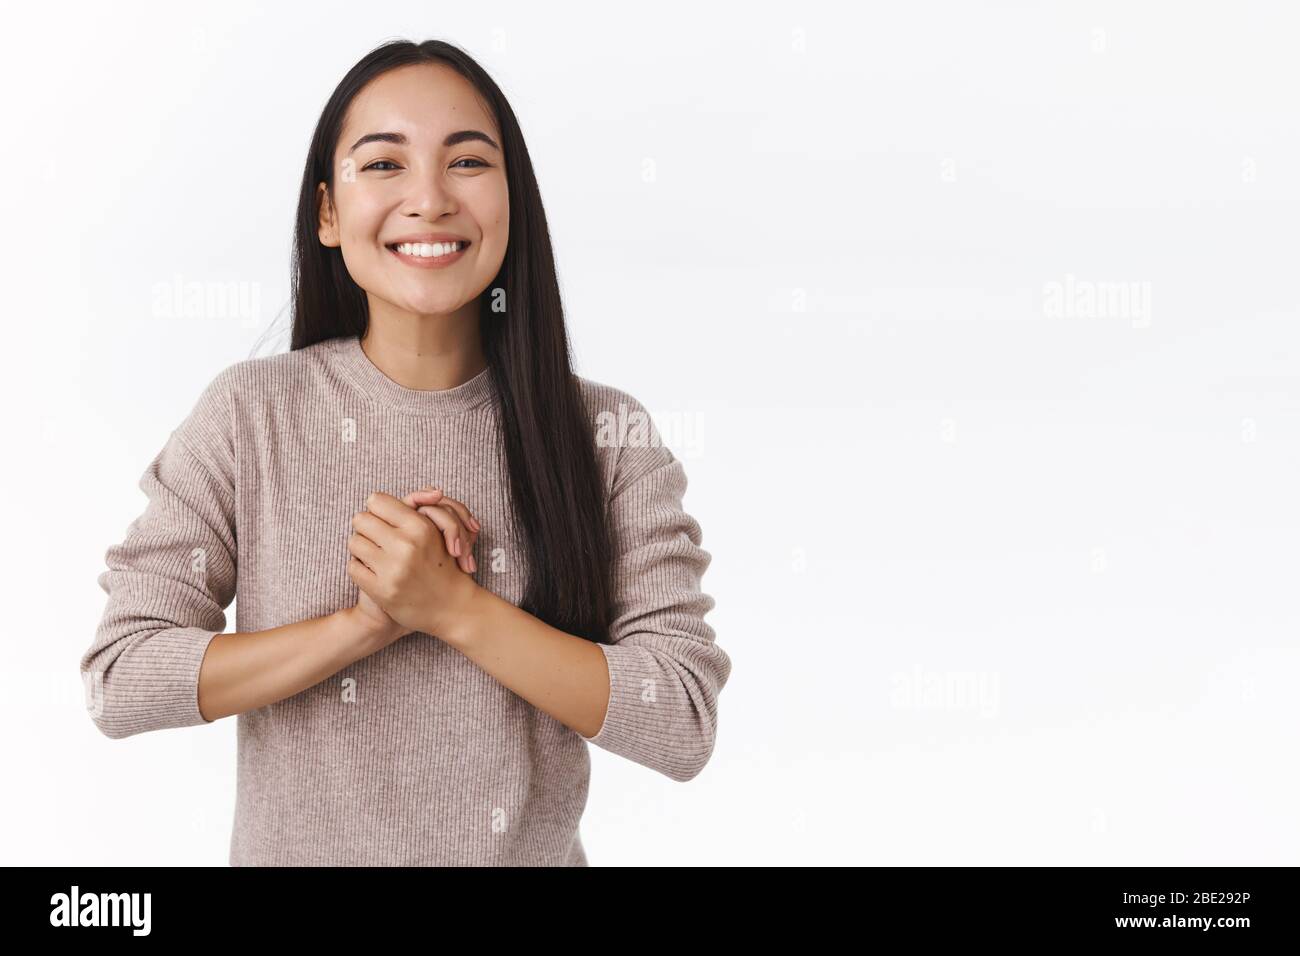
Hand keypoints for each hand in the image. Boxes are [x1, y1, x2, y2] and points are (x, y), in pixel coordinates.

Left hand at [346, 490, 483, 639]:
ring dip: (362, 548)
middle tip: (378, 539)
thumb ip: (422, 507)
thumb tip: (414, 492)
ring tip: (376, 556)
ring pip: (353, 542)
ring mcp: (392, 569)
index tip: (385, 521)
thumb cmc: (444, 565)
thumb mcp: (439, 531)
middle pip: (360, 519)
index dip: (378, 510)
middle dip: (368, 527)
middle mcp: (406, 545)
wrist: (452, 607)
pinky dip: (360, 569)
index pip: (376, 501)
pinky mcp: (381, 590)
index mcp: (420, 526)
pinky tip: (375, 573)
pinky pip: (352, 567)